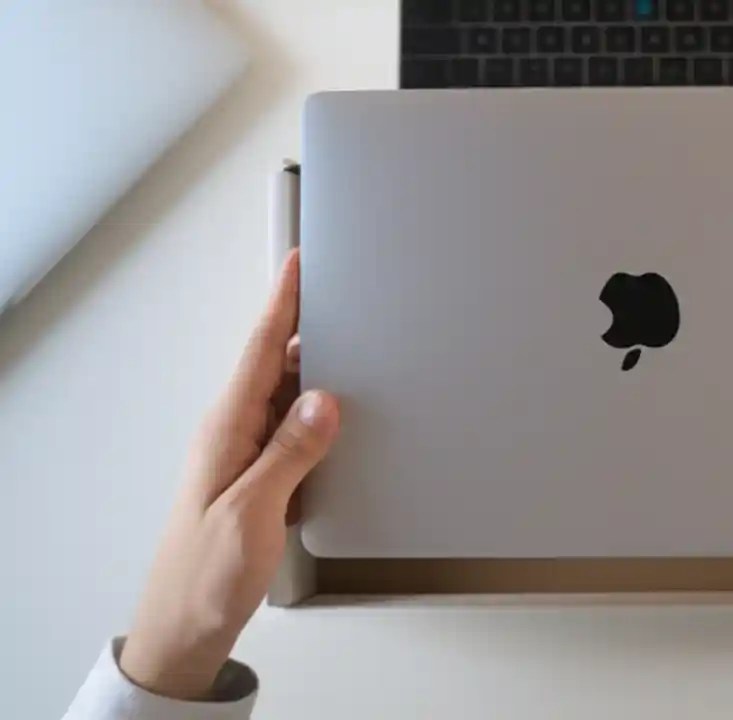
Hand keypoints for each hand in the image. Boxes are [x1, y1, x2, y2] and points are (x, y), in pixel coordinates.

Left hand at [120, 251, 339, 699]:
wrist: (184, 626)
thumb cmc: (205, 575)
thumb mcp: (252, 512)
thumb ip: (289, 454)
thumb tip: (325, 400)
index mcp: (226, 431)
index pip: (258, 352)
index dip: (282, 303)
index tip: (300, 262)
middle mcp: (234, 434)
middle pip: (277, 365)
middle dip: (310, 328)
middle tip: (348, 300)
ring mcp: (245, 456)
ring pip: (288, 397)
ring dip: (318, 375)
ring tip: (357, 354)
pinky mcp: (259, 478)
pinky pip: (293, 431)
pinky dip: (319, 416)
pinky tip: (341, 420)